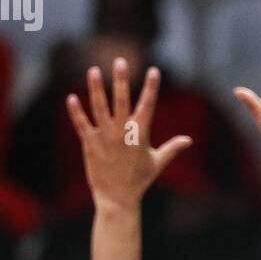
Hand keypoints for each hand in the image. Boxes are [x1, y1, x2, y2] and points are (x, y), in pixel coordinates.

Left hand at [66, 58, 192, 208]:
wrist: (118, 198)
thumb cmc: (139, 180)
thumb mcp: (158, 162)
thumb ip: (172, 148)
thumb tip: (188, 140)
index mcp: (140, 133)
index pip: (148, 104)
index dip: (152, 87)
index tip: (154, 70)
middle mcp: (122, 131)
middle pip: (122, 99)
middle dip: (122, 79)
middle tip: (120, 61)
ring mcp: (105, 136)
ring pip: (99, 106)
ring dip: (96, 88)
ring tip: (93, 70)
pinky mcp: (89, 143)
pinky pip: (82, 123)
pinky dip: (76, 111)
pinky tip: (71, 98)